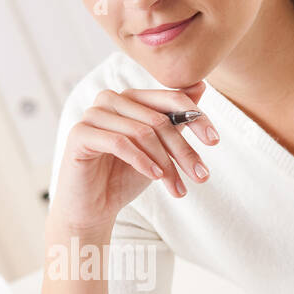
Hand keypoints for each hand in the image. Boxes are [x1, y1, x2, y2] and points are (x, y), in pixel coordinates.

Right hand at [48, 79, 218, 234]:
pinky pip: (119, 143)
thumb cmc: (123, 177)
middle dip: (183, 151)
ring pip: (142, 132)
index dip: (196, 117)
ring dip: (165, 164)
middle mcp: (110, 100)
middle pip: (158, 119)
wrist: (92, 208)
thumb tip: (201, 85)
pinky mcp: (80, 134)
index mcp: (130, 98)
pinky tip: (155, 177)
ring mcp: (93, 115)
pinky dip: (142, 161)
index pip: (170, 99)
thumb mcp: (158, 149)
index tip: (214, 141)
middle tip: (201, 176)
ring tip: (177, 188)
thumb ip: (175, 120)